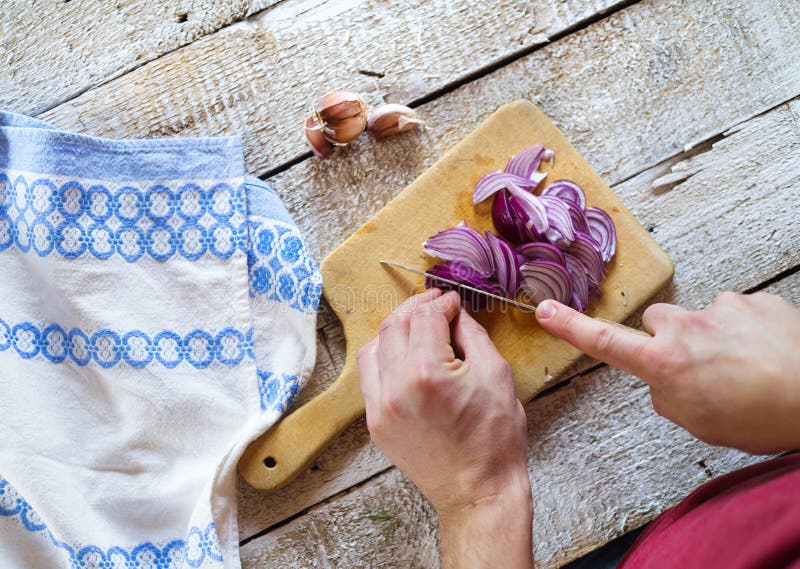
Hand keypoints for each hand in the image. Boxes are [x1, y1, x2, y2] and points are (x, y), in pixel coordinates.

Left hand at [358, 289, 532, 567]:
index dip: (442, 302)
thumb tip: (456, 313)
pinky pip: (369, 376)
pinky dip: (383, 356)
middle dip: (417, 308)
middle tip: (436, 304)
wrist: (477, 490)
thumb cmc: (495, 439)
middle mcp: (395, 387)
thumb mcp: (495, 374)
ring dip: (395, 329)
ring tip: (417, 326)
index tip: (453, 301)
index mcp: (428, 373)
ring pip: (374, 346)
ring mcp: (379, 407)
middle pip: (395, 325)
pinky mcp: (374, 423)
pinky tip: (401, 354)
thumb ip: (472, 334)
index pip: (426, 317)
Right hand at [535, 291, 799, 453]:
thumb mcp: (698, 423)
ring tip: (745, 368)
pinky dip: (746, 330)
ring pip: (701, 319)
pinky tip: (766, 354)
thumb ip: (667, 395)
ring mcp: (720, 308)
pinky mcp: (753, 300)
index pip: (604, 341)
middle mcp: (684, 327)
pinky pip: (736, 312)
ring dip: (713, 338)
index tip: (546, 311)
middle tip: (701, 369)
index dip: (571, 327)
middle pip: (658, 323)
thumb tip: (662, 378)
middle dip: (671, 340)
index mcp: (663, 363)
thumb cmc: (763, 418)